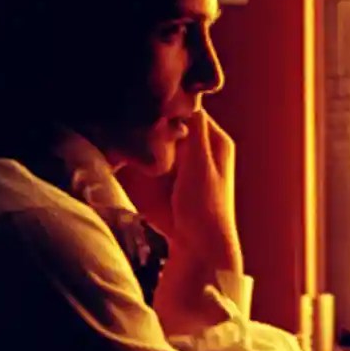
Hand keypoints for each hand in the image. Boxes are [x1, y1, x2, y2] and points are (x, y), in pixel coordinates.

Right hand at [119, 109, 241, 274]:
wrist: (203, 253)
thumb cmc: (205, 209)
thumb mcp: (199, 165)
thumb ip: (194, 131)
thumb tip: (185, 98)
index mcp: (216, 142)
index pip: (190, 110)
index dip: (169, 107)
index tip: (146, 107)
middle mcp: (207, 151)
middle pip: (176, 127)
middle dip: (157, 126)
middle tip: (135, 125)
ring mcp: (192, 169)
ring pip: (166, 144)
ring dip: (151, 145)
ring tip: (133, 142)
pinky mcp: (178, 185)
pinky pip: (160, 164)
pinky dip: (150, 163)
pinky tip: (136, 163)